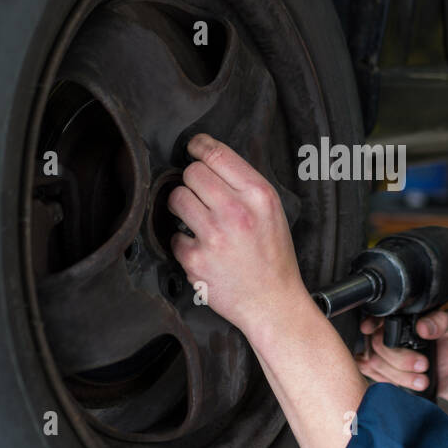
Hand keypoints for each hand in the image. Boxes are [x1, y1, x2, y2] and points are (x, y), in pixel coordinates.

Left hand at [168, 133, 306, 335]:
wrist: (273, 302)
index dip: (199, 146)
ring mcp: (214, 236)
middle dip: (192, 181)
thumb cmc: (273, 256)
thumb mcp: (273, 210)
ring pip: (177, 198)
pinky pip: (174, 235)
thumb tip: (209, 160)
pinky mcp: (196, 260)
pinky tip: (201, 249)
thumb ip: (244, 185)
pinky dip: (183, 242)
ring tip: (197, 220)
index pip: (217, 154)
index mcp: (258, 195)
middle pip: (192, 172)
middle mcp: (236, 212)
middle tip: (201, 196)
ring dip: (182, 207)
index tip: (193, 147)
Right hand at [354, 308, 447, 401]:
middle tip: (423, 365)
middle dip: (400, 359)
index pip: (376, 315)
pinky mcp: (382, 372)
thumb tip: (422, 327)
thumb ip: (442, 322)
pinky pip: (376, 377)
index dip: (371, 322)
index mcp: (401, 316)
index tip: (370, 329)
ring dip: (400, 375)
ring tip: (423, 380)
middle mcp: (387, 332)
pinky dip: (394, 382)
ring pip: (374, 363)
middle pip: (376, 344)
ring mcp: (382, 353)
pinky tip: (412, 383)